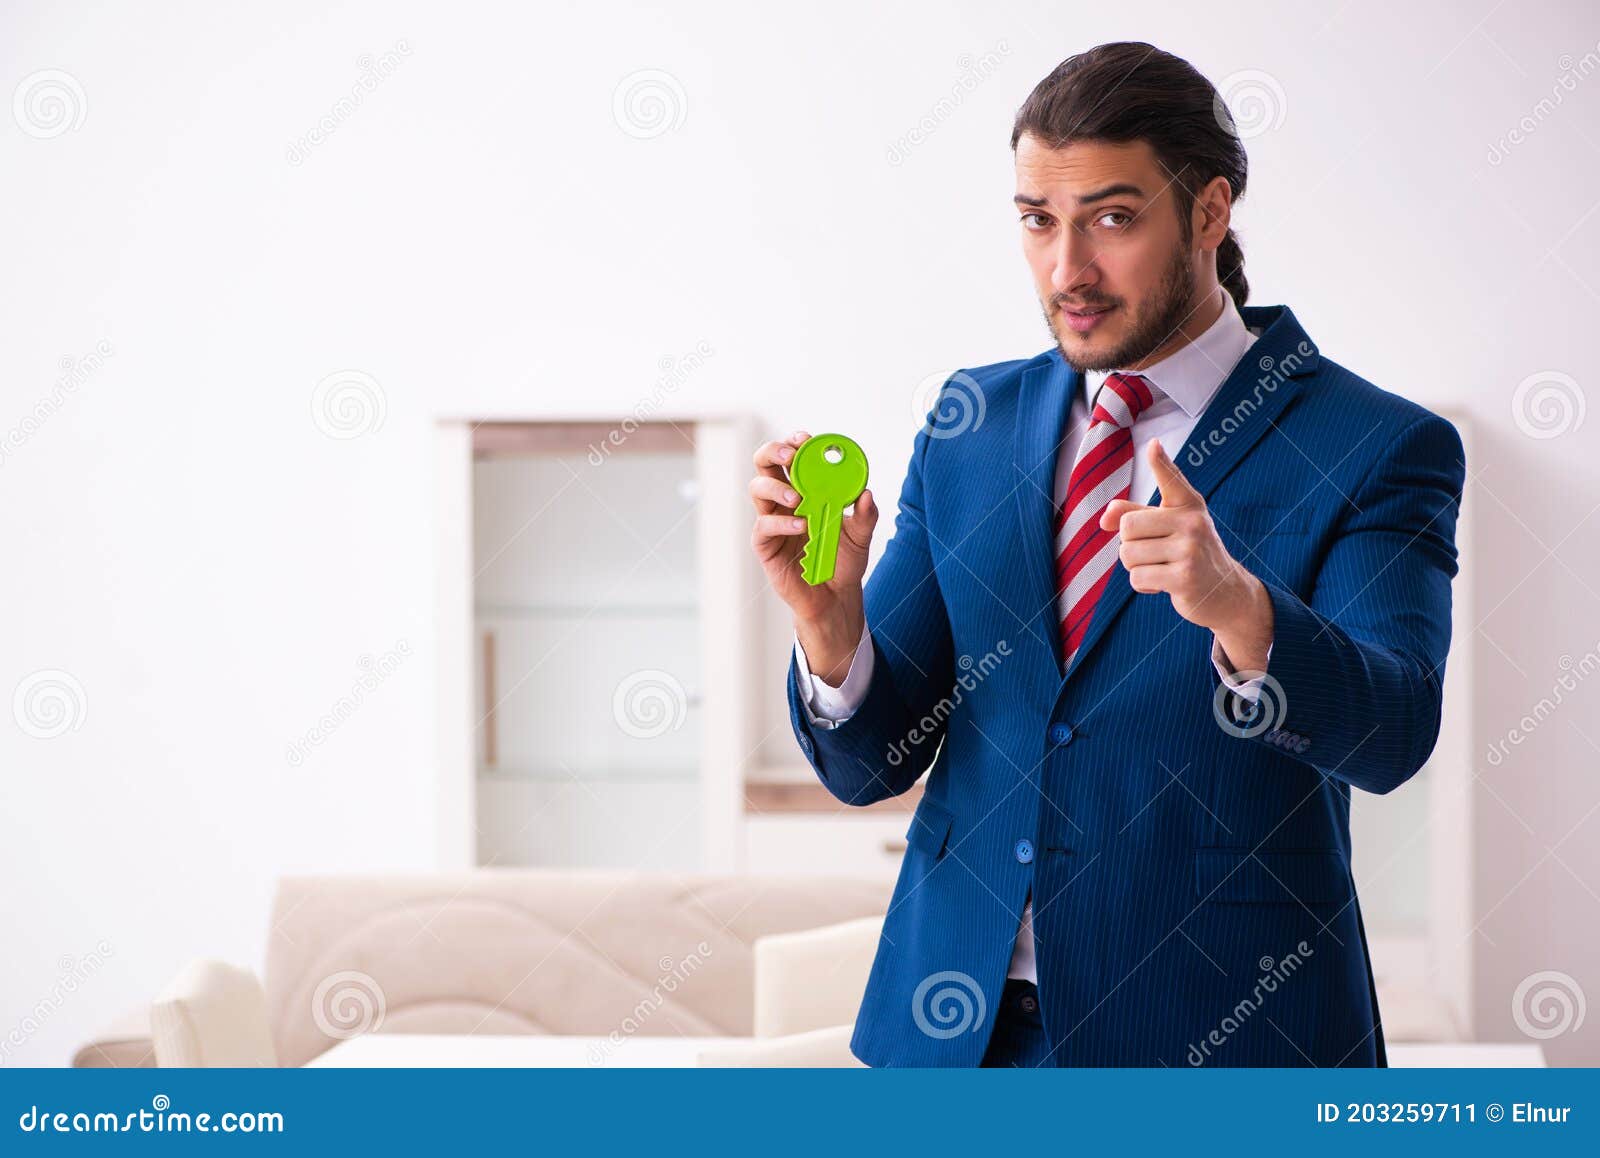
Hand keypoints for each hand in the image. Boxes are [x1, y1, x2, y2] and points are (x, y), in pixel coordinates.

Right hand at [749, 431, 878, 682]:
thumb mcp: (861, 535)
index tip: (806, 439)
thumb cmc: (843, 561)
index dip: (795, 444)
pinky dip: (782, 524)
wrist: (836, 597)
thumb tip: (866, 493)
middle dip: (774, 452)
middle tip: (791, 454)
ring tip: (797, 497)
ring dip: (776, 487)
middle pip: (765, 465)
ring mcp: (772, 522)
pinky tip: (801, 526)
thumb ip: (866, 515)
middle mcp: (783, 502)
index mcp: (804, 490)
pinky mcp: (765, 546)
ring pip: (758, 490)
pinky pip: (764, 527)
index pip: (792, 458)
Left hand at [1100, 440, 1272, 671]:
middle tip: (1153, 553)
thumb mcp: (1167, 528)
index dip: (1159, 461)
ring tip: (1161, 568)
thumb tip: (1103, 519)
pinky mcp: (1185, 577)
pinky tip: (1163, 584)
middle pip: (1126, 528)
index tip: (1153, 444)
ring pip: (1128, 555)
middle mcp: (1192, 522)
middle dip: (1129, 545)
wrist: (1225, 592)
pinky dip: (1143, 586)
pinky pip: (1137, 578)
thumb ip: (1134, 515)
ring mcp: (1190, 549)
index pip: (1171, 479)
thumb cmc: (1189, 554)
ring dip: (1136, 567)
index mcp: (1187, 505)